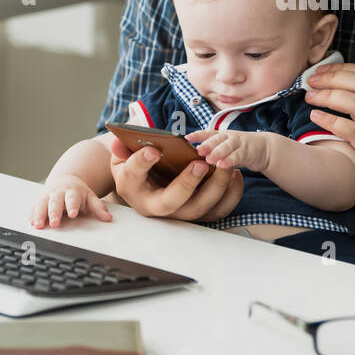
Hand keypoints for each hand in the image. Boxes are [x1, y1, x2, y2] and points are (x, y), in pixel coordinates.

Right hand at [31, 174, 113, 228]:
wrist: (65, 181)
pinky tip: (31, 222)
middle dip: (54, 213)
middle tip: (54, 223)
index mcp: (72, 192)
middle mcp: (58, 193)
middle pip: (55, 202)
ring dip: (39, 215)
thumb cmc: (78, 192)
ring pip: (41, 204)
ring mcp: (47, 196)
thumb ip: (98, 207)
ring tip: (38, 225)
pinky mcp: (39, 200)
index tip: (73, 214)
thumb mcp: (90, 197)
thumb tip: (108, 218)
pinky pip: (34, 207)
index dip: (72, 206)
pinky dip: (32, 215)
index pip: (72, 199)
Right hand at [109, 133, 242, 221]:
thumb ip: (122, 147)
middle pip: (172, 202)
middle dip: (187, 184)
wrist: (147, 183)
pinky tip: (235, 173)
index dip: (141, 164)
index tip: (152, 150)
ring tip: (225, 165)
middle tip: (200, 163)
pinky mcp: (198, 212)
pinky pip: (218, 210)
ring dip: (216, 188)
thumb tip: (119, 142)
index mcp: (132, 188)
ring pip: (199, 209)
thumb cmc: (136, 165)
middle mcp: (155, 206)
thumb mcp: (124, 155)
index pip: (134, 176)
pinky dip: (231, 194)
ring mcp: (178, 212)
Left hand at [183, 129, 271, 171]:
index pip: (207, 133)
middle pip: (217, 138)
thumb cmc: (238, 150)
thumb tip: (191, 160)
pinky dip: (230, 160)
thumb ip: (211, 151)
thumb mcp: (224, 148)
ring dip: (218, 152)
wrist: (263, 149)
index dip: (197, 135)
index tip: (186, 138)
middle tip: (198, 150)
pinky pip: (238, 155)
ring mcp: (238, 143)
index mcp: (221, 136)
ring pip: (227, 146)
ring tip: (209, 160)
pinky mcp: (247, 152)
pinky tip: (223, 165)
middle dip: (207, 144)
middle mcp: (228, 137)